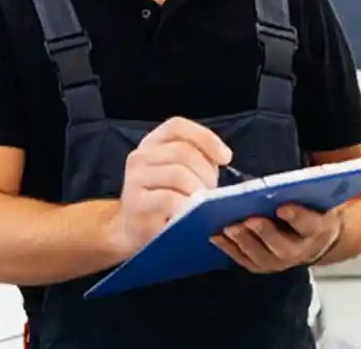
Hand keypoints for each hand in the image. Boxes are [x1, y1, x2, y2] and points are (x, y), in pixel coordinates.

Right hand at [111, 117, 231, 257]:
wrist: (136, 234)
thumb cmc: (166, 203)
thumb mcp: (183, 175)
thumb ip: (199, 160)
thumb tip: (223, 156)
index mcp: (152, 144)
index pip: (177, 126)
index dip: (205, 138)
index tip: (225, 157)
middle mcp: (140, 157)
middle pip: (183, 152)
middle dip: (206, 173)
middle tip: (211, 194)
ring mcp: (134, 180)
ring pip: (178, 174)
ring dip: (198, 192)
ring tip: (201, 207)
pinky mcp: (136, 205)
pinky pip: (170, 199)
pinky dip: (187, 208)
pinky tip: (190, 217)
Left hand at [211, 204, 342, 273]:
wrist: (313, 240)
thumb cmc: (308, 211)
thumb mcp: (312, 199)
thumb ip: (298, 191)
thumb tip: (275, 183)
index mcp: (315, 229)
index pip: (307, 224)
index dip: (295, 216)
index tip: (281, 207)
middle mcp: (299, 250)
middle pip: (282, 246)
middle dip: (264, 233)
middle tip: (249, 220)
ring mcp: (280, 262)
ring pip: (261, 256)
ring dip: (244, 241)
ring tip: (229, 228)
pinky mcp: (262, 267)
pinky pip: (244, 260)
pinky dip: (230, 249)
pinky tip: (216, 236)